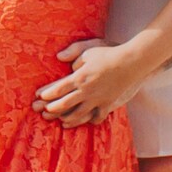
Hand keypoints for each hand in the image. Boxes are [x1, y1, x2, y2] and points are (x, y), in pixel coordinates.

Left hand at [38, 35, 154, 125]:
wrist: (131, 63)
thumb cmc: (108, 54)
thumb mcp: (88, 50)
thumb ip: (72, 53)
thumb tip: (59, 57)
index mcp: (79, 77)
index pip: (58, 88)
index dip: (47, 94)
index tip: (39, 96)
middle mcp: (87, 91)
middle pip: (65, 104)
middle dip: (53, 109)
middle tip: (44, 111)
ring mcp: (98, 99)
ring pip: (80, 113)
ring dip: (69, 118)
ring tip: (62, 121)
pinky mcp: (109, 103)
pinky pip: (99, 116)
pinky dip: (92, 120)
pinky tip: (87, 121)